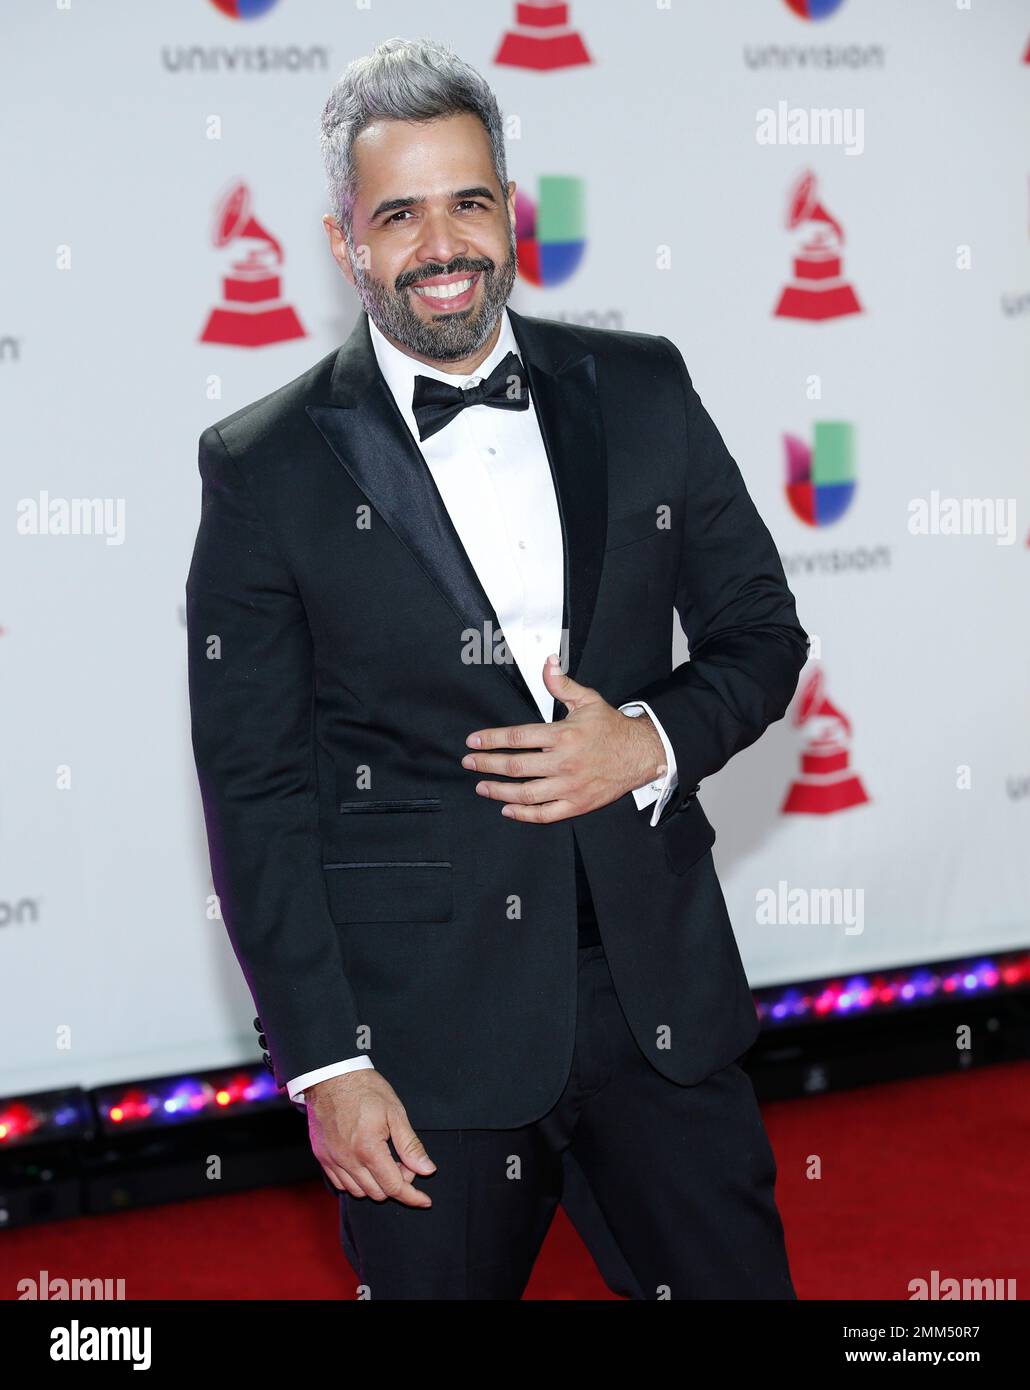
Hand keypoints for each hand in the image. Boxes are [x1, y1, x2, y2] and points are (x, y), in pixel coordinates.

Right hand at [306, 1069, 435, 1206]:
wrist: (331, 1075)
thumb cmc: (366, 1089)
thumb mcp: (395, 1112)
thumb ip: (410, 1145)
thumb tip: (427, 1170)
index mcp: (368, 1149)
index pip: (394, 1186)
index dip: (412, 1196)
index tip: (424, 1200)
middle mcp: (348, 1160)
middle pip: (377, 1193)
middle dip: (395, 1183)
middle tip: (403, 1162)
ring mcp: (332, 1160)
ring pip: (358, 1191)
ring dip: (375, 1184)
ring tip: (384, 1160)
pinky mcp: (322, 1157)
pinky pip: (340, 1183)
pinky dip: (355, 1181)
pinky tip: (364, 1164)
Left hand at [462, 654, 666, 822]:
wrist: (642, 753)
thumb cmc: (611, 727)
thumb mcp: (588, 700)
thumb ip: (562, 684)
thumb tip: (547, 662)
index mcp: (563, 735)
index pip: (518, 737)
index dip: (491, 740)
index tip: (473, 742)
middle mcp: (564, 762)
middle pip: (516, 766)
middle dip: (487, 764)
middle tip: (469, 763)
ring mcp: (570, 786)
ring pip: (527, 793)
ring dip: (499, 791)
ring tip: (482, 786)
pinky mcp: (578, 803)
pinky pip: (546, 813)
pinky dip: (524, 814)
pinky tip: (508, 809)